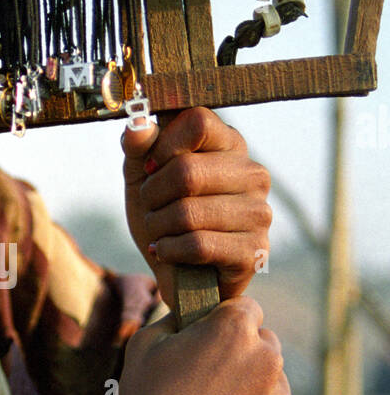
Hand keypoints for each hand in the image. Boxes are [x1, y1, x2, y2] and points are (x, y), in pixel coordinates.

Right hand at [85, 299, 301, 394]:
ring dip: (254, 393)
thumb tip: (193, 312)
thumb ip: (178, 318)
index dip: (226, 325)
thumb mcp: (146, 342)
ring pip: (274, 385)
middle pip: (265, 346)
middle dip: (244, 357)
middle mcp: (266, 358)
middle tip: (210, 385)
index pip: (248, 310)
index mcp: (234, 328)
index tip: (212, 343)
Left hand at [122, 108, 271, 308]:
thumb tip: (136, 126)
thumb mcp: (144, 177)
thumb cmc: (165, 217)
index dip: (163, 144)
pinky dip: (170, 250)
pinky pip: (199, 245)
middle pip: (187, 170)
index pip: (198, 121)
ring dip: (158, 226)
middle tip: (151, 208)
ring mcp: (259, 213)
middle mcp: (253, 174)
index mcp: (230, 145)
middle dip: (153, 195)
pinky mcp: (254, 251)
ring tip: (159, 232)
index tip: (151, 167)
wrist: (178, 274)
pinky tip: (167, 252)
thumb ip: (139, 147)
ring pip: (188, 212)